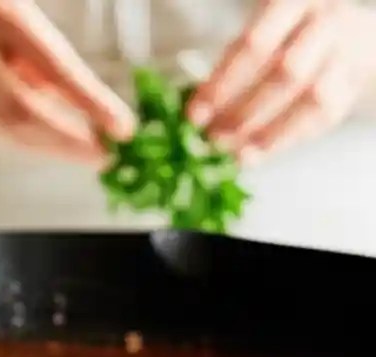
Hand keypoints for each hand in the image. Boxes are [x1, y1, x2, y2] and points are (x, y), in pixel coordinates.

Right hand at [0, 0, 136, 164]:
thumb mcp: (22, 19)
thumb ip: (50, 58)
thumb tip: (95, 107)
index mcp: (1, 15)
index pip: (53, 67)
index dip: (90, 102)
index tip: (121, 128)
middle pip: (21, 111)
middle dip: (67, 139)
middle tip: (105, 155)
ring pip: (8, 128)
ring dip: (52, 146)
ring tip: (91, 152)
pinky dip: (33, 141)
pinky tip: (58, 145)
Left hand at [186, 0, 375, 164]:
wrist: (347, 36)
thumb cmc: (287, 36)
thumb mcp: (261, 32)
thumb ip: (232, 63)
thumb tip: (196, 111)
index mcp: (292, 4)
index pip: (255, 45)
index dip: (221, 84)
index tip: (195, 115)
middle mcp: (324, 26)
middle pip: (285, 73)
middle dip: (242, 111)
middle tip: (212, 136)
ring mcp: (343, 56)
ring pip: (310, 98)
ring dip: (265, 131)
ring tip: (230, 150)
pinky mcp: (350, 87)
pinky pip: (321, 118)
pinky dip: (284, 140)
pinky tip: (254, 153)